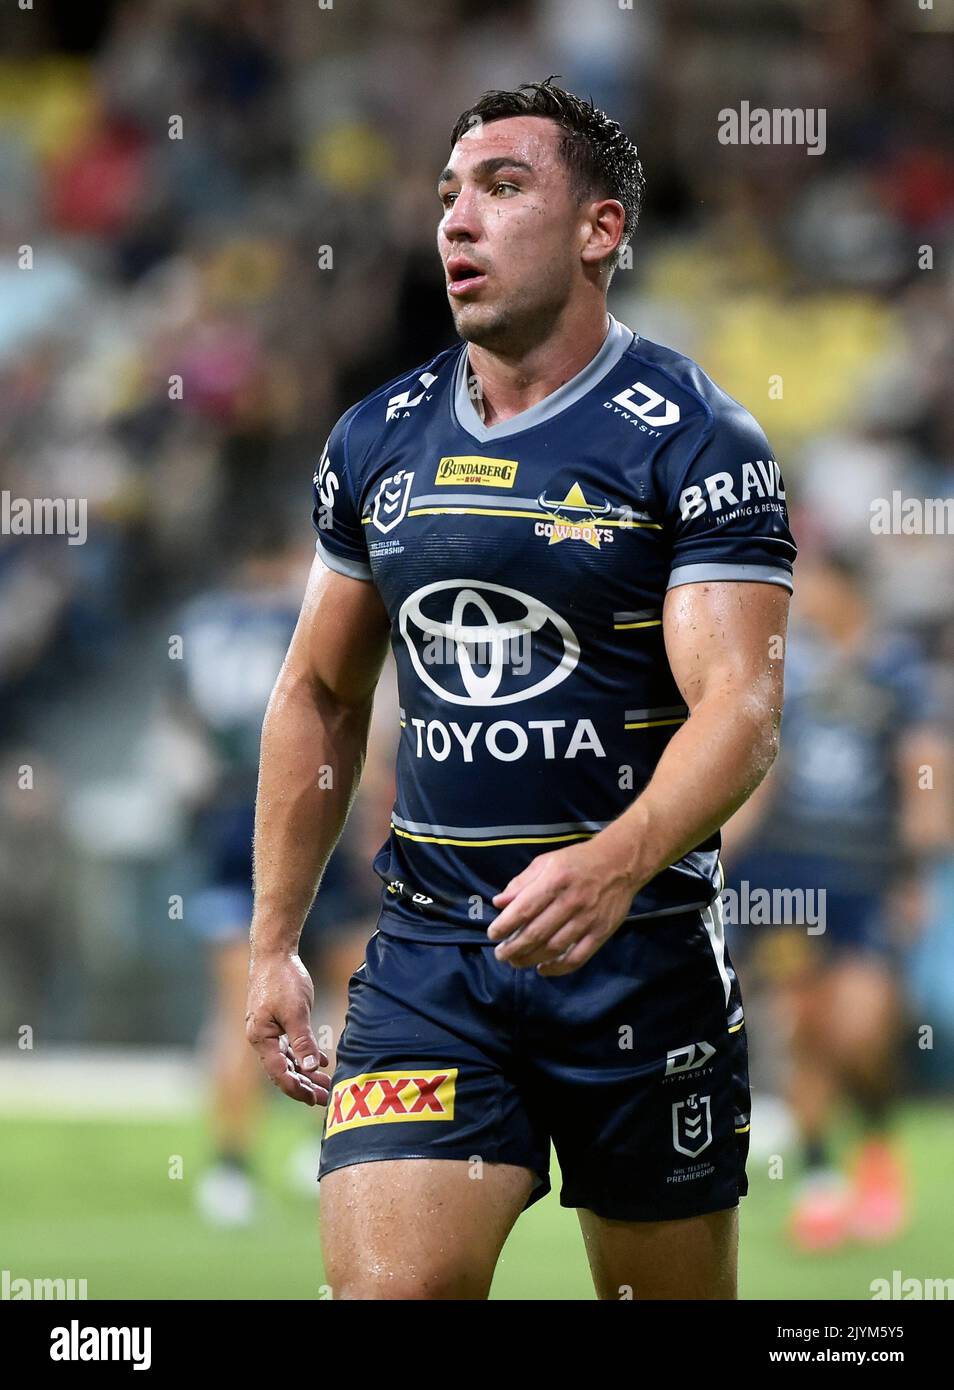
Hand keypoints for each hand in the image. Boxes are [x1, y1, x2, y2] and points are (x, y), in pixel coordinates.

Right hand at [246, 951, 330, 1104]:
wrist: (274, 953)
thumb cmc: (282, 980)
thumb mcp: (296, 1011)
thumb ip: (303, 1041)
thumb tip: (310, 1068)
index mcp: (261, 1038)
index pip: (278, 1073)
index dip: (296, 1089)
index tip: (315, 1100)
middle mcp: (262, 1038)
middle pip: (283, 1070)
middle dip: (304, 1086)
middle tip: (325, 1099)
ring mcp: (268, 1030)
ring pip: (288, 1059)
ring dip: (306, 1072)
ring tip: (325, 1085)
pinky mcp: (277, 1021)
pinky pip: (290, 1046)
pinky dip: (304, 1055)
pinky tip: (321, 1063)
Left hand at [487, 831, 640, 975]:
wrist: (621, 862)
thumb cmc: (577, 861)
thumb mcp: (546, 862)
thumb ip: (522, 882)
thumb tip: (499, 903)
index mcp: (555, 880)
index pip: (525, 908)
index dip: (505, 925)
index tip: (492, 934)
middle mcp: (571, 901)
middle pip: (537, 933)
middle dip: (514, 948)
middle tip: (501, 954)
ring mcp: (588, 919)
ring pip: (554, 948)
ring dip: (531, 959)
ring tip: (516, 962)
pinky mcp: (601, 932)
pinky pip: (578, 957)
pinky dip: (559, 968)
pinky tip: (543, 969)